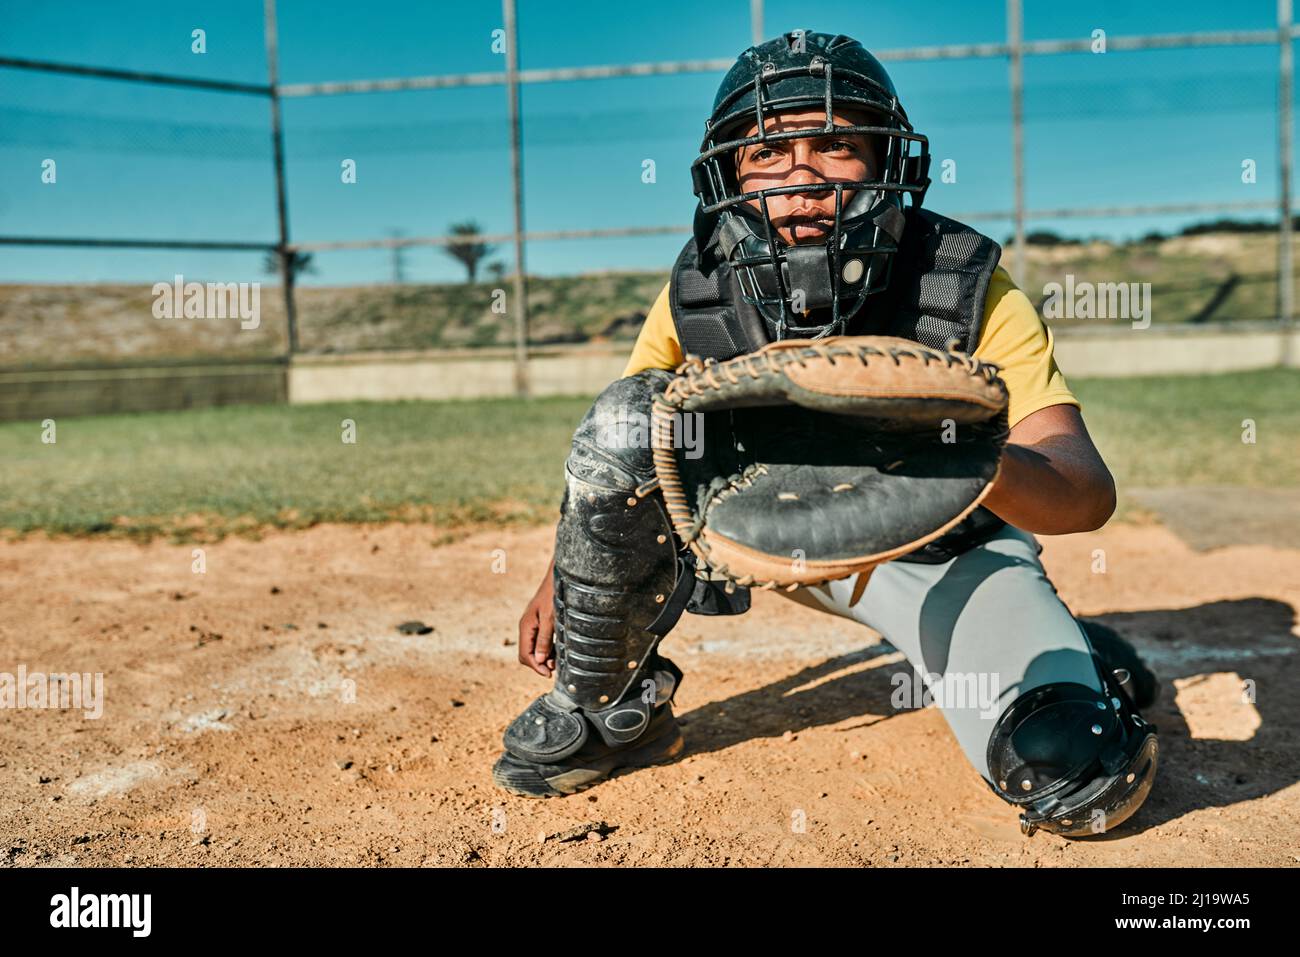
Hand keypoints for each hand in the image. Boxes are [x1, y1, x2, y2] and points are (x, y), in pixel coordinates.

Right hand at [517, 559, 556, 677]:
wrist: (559, 577)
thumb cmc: (554, 595)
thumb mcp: (550, 619)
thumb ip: (544, 639)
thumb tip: (538, 660)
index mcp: (526, 627)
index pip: (525, 655)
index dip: (535, 667)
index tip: (548, 674)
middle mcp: (527, 627)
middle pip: (527, 654)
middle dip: (539, 663)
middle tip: (555, 668)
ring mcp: (533, 625)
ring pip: (534, 648)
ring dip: (544, 657)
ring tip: (558, 661)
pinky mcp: (541, 623)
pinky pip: (540, 641)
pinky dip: (547, 649)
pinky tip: (558, 650)